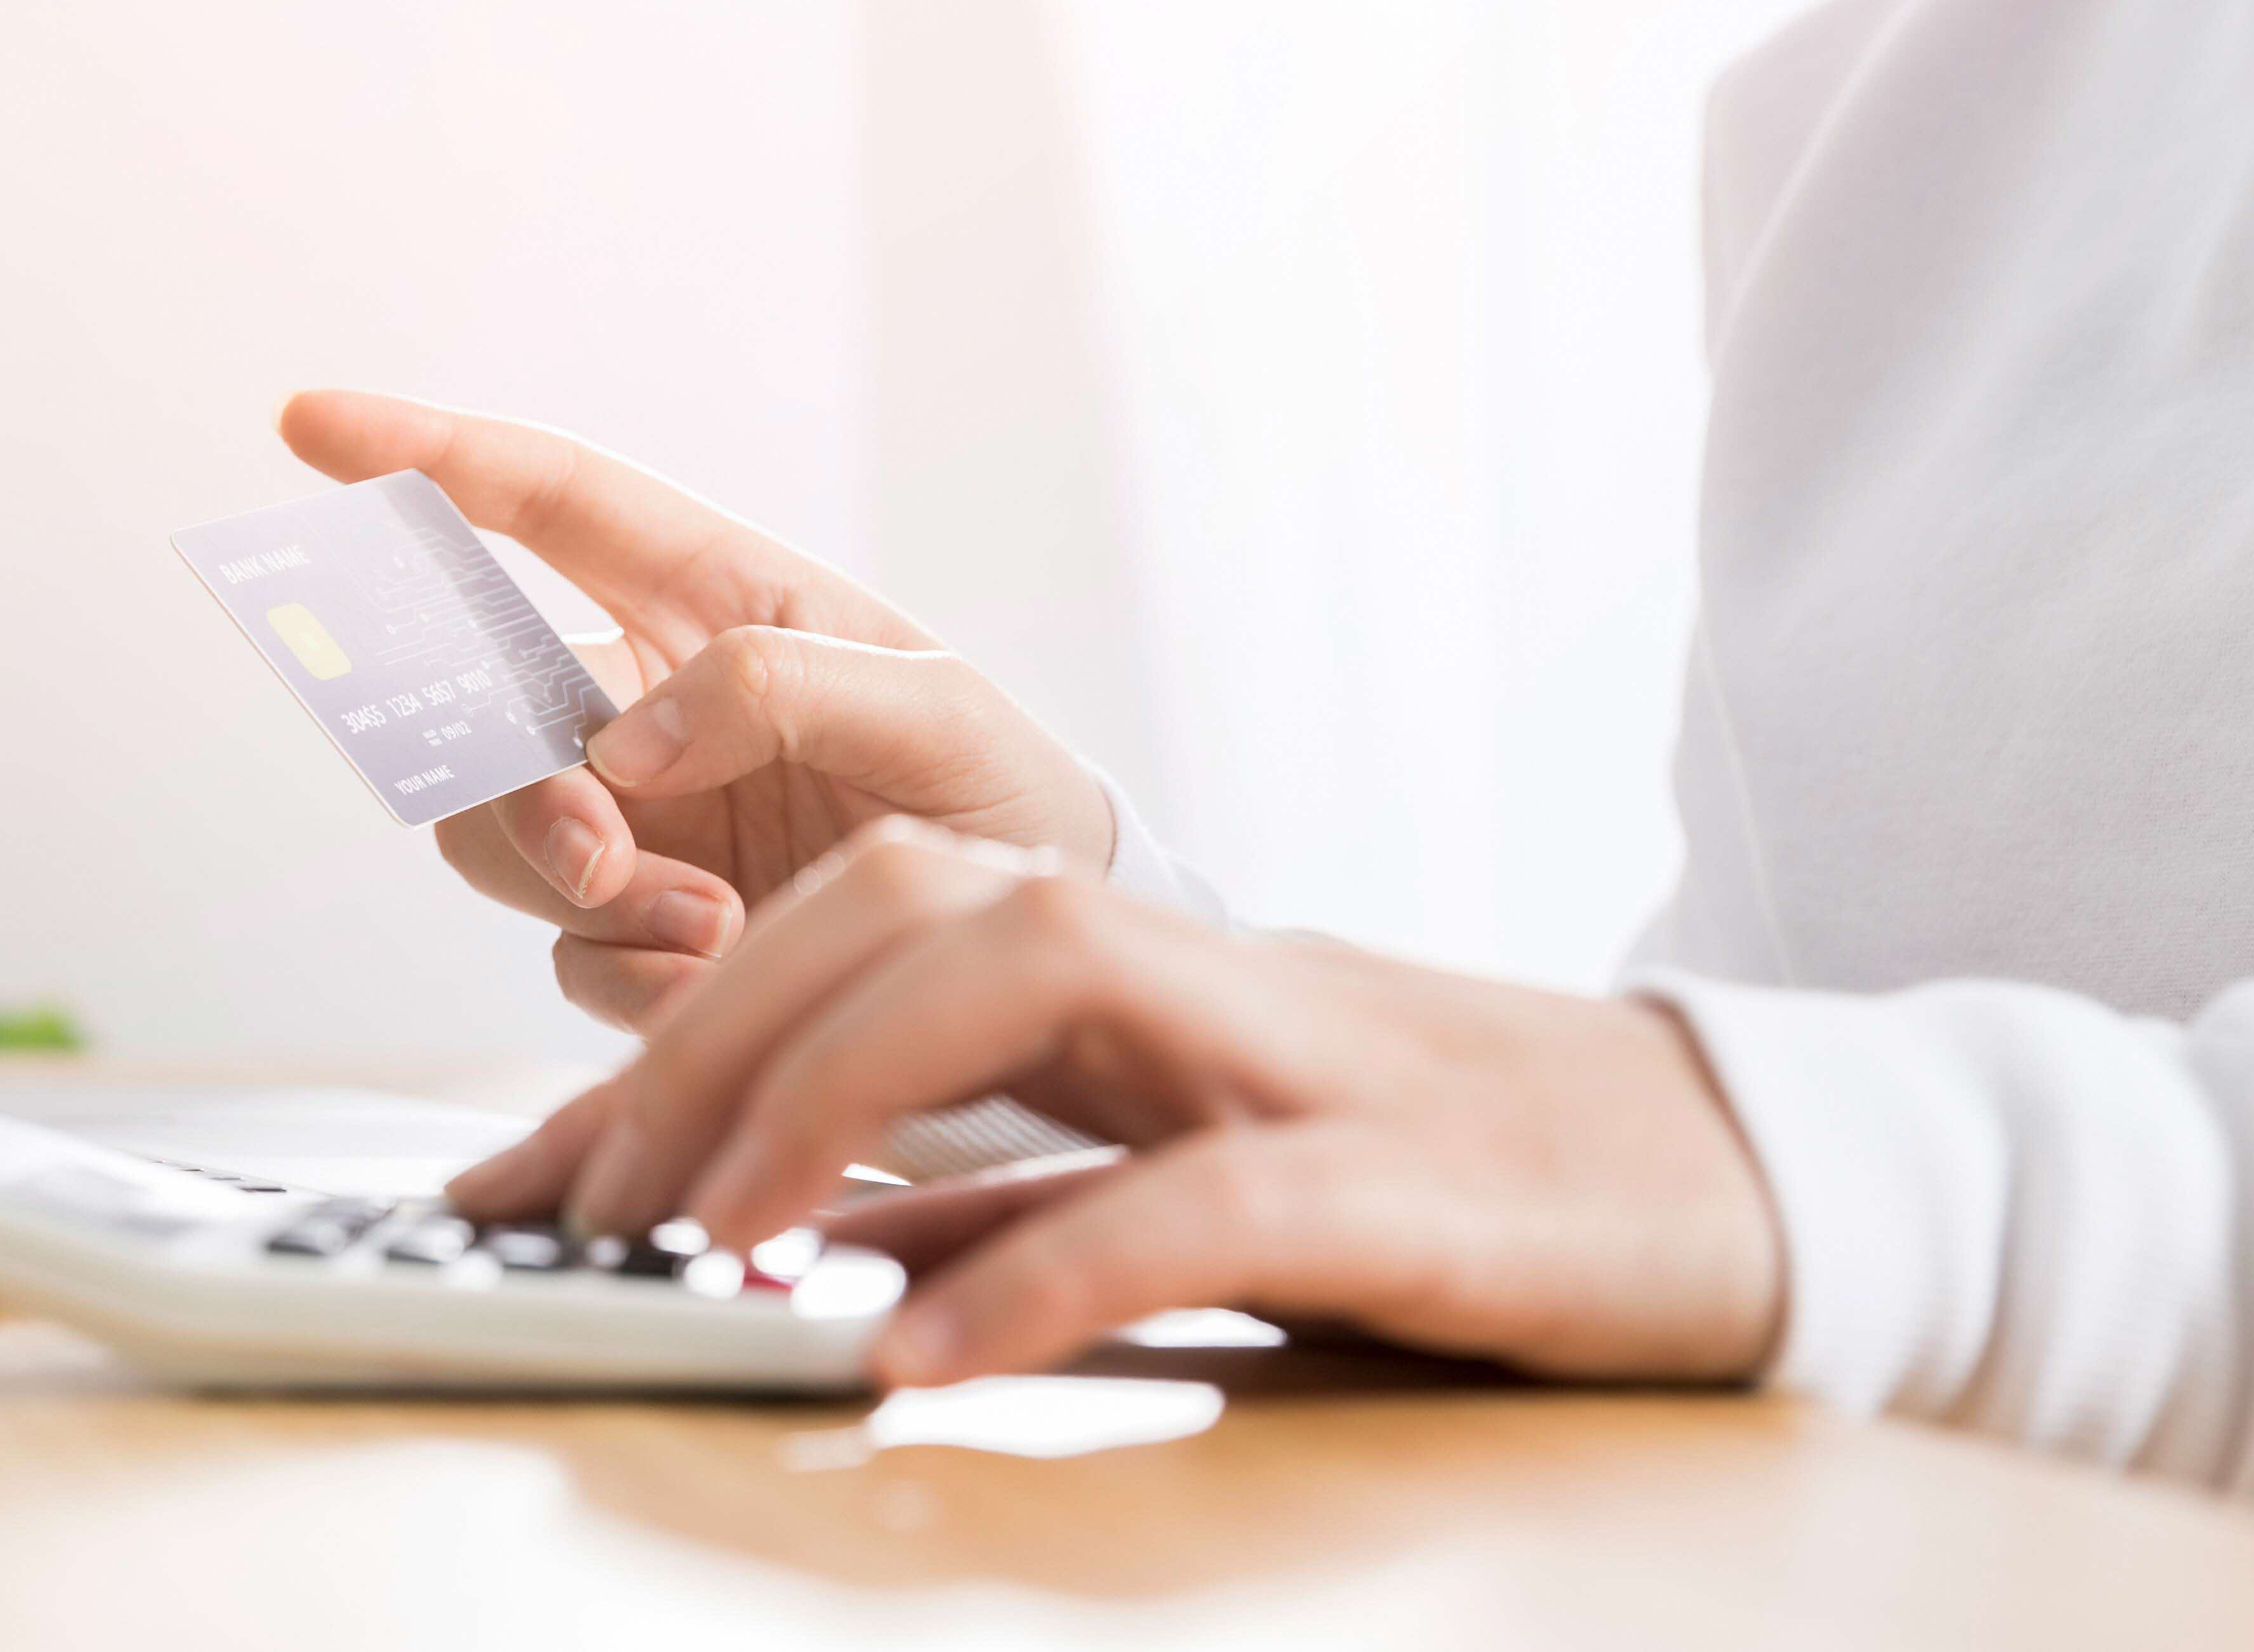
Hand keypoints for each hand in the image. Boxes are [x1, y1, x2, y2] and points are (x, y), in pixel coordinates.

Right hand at [276, 390, 1115, 1028]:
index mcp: (712, 601)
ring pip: (496, 841)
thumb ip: (785, 688)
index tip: (311, 422)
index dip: (424, 456)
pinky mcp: (646, 935)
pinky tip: (727, 968)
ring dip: (577, 890)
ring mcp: (636, 825)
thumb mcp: (936, 712)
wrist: (1044, 961)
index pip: (545, 503)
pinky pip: (571, 957)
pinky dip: (634, 975)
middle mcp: (647, 708)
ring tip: (710, 925)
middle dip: (506, 786)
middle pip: (476, 713)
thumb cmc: (1007, 795)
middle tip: (600, 855)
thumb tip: (630, 738)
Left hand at [447, 821, 1784, 1389]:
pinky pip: (1211, 1191)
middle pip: (912, 894)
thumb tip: (811, 1267)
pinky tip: (920, 1360)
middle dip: (710, 1035)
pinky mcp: (1419, 1183)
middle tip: (580, 1214)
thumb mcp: (1177, 1181)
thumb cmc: (1440, 1183)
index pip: (856, 919)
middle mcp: (1194, 964)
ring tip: (717, 1248)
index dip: (668, 1031)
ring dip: (841, 1090)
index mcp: (1128, 964)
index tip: (517, 1188)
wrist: (1737, 1177)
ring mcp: (1308, 1048)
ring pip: (1039, 961)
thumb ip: (1009, 1203)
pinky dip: (1049, 1265)